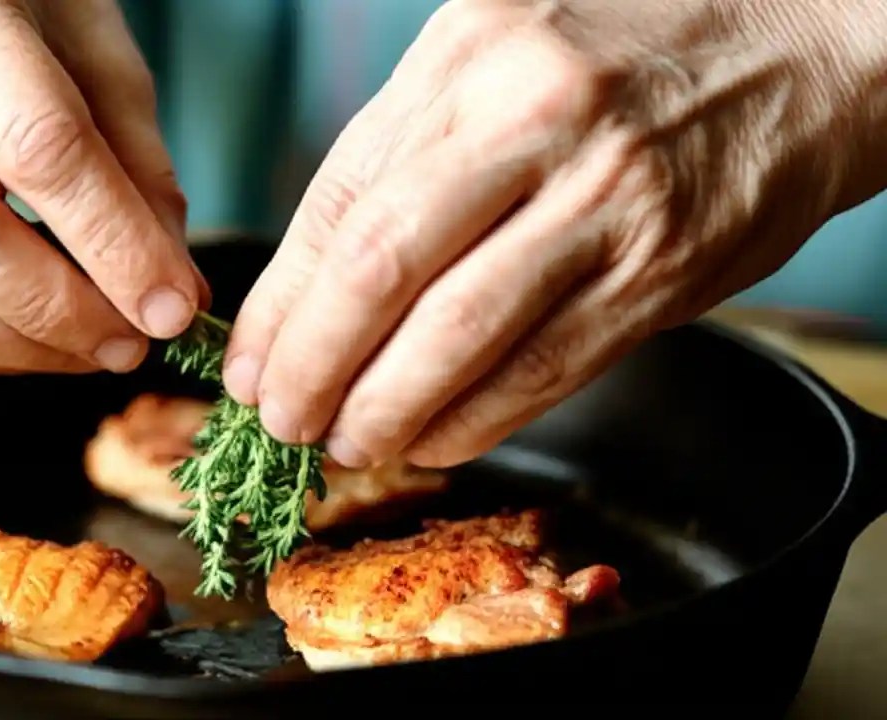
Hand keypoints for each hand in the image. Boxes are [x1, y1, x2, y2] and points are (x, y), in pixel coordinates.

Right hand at [0, 0, 206, 374]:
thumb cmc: (4, 9)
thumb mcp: (94, 48)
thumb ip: (135, 162)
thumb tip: (172, 287)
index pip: (36, 146)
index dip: (112, 242)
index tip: (171, 307)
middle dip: (57, 312)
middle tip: (129, 344)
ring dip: (11, 347)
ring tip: (84, 351)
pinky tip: (22, 343)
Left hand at [224, 0, 886, 467]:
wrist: (800, 48)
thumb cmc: (624, 50)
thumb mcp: (495, 55)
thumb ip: (406, 149)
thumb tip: (313, 279)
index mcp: (470, 58)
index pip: (343, 201)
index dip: (281, 300)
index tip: (249, 362)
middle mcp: (535, 121)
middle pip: (384, 271)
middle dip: (313, 365)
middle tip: (279, 420)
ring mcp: (606, 201)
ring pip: (462, 336)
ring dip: (385, 409)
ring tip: (343, 443)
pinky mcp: (662, 274)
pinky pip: (545, 370)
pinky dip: (474, 420)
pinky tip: (429, 441)